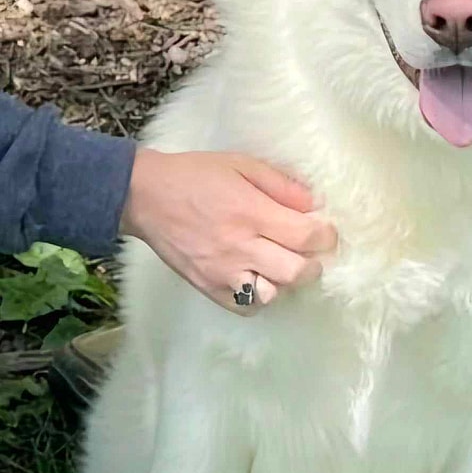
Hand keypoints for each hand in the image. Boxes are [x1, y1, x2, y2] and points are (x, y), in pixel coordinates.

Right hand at [120, 149, 336, 313]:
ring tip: (280, 264)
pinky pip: (245, 307)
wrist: (145, 196)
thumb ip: (281, 185)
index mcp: (250, 212)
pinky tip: (258, 278)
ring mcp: (222, 272)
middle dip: (313, 263)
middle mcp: (239, 246)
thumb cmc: (196, 175)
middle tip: (308, 251)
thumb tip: (314, 205)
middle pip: (296, 271)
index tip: (325, 231)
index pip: (306, 236)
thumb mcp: (242, 165)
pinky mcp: (207, 287)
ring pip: (273, 294)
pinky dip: (259, 297)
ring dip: (285, 281)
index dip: (325, 236)